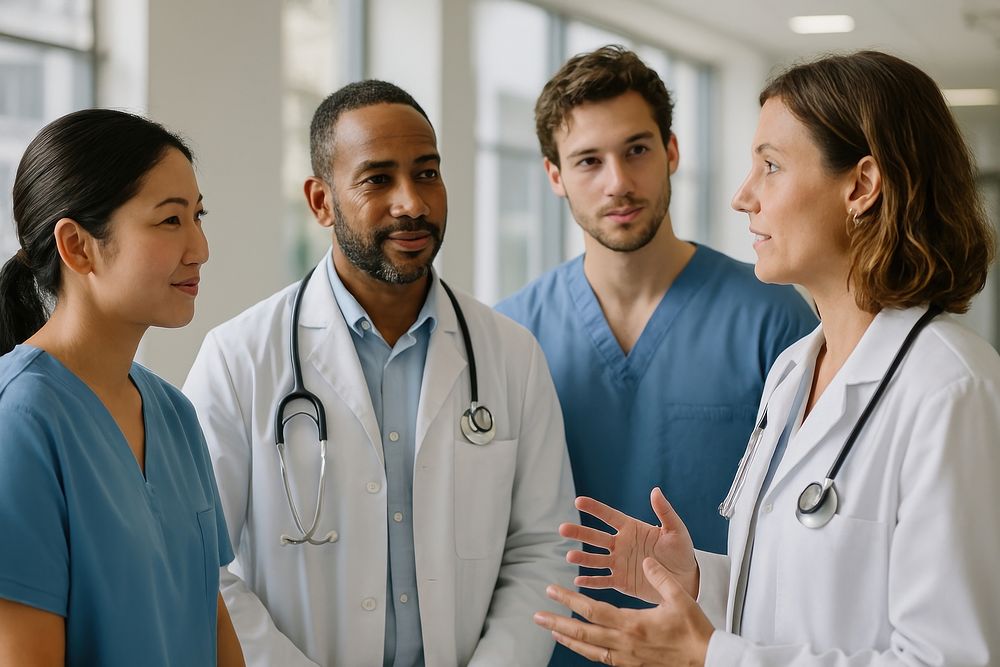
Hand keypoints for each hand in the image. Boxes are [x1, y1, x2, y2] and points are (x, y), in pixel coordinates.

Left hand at [533, 557, 712, 666]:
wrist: (708, 662)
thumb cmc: (695, 631)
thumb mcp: (680, 598)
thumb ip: (660, 578)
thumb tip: (645, 559)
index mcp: (633, 624)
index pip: (592, 611)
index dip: (569, 601)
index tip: (551, 591)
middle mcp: (625, 643)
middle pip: (583, 633)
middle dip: (557, 622)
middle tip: (537, 614)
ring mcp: (627, 658)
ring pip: (589, 649)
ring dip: (567, 639)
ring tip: (551, 629)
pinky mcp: (632, 666)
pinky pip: (602, 658)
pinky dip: (586, 650)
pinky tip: (580, 645)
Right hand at [561, 487, 696, 602]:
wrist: (687, 579)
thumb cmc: (682, 551)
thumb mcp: (676, 530)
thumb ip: (665, 511)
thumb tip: (655, 490)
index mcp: (631, 528)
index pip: (609, 516)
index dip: (595, 509)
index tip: (578, 501)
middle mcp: (621, 544)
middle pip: (596, 536)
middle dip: (579, 532)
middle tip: (562, 528)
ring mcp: (619, 563)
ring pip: (596, 559)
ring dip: (583, 557)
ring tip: (570, 555)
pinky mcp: (622, 581)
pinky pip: (603, 581)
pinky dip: (591, 581)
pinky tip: (578, 580)